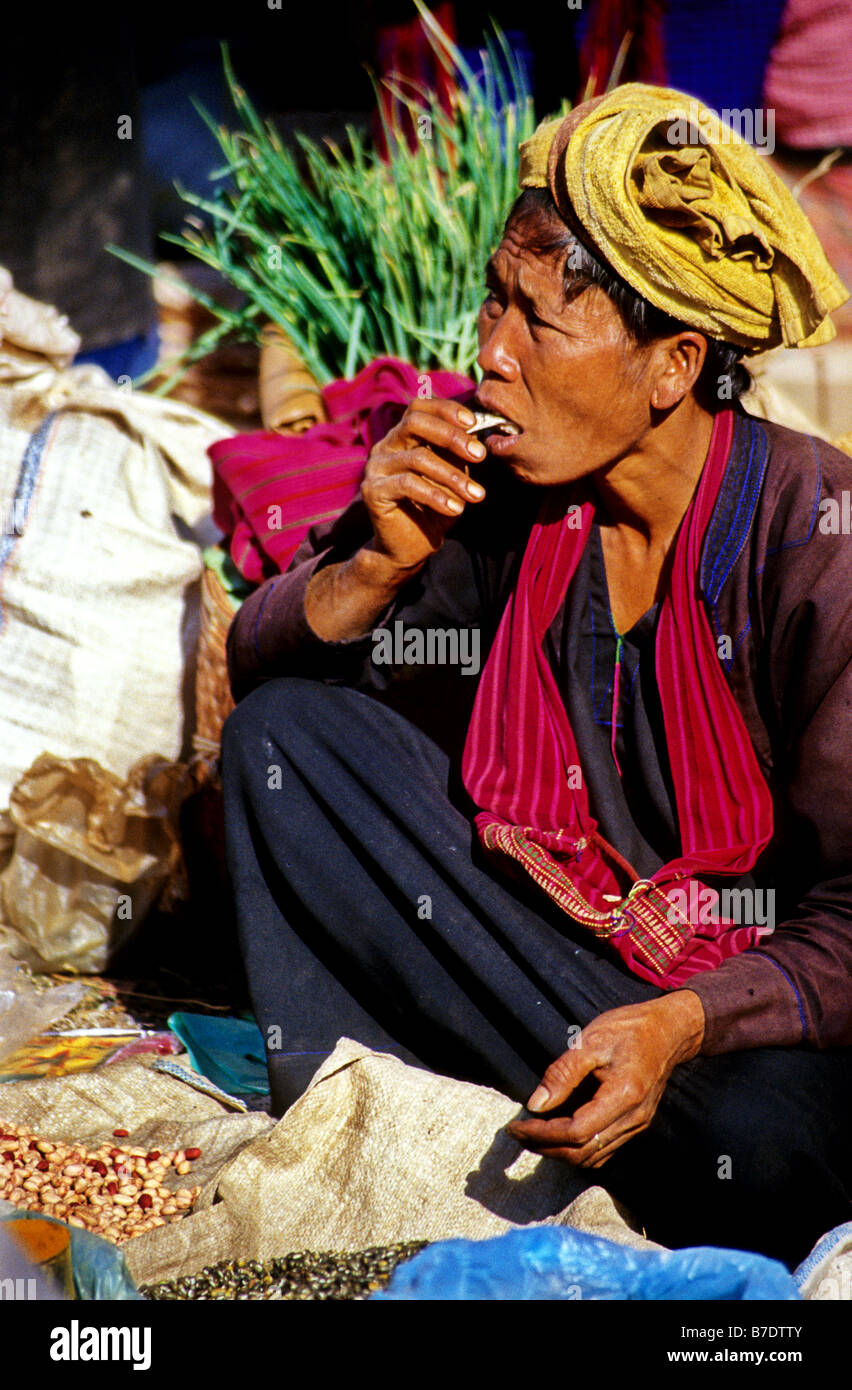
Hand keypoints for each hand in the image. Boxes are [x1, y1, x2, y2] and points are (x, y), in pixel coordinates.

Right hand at [361, 397, 488, 571]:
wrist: (409, 548)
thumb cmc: (434, 509)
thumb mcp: (452, 477)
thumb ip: (458, 455)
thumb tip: (481, 438)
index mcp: (403, 436)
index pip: (419, 406)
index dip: (446, 409)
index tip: (473, 422)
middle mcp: (385, 446)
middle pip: (414, 422)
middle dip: (451, 436)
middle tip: (479, 455)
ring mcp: (376, 467)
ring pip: (417, 458)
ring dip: (452, 476)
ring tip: (476, 495)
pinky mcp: (372, 491)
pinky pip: (407, 485)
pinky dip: (436, 496)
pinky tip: (455, 509)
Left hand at [507, 992, 704, 1167]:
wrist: (668, 1031)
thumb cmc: (629, 1029)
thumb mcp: (591, 1041)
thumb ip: (563, 1074)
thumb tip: (536, 1105)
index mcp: (623, 1096)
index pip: (576, 1132)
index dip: (542, 1134)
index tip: (516, 1126)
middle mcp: (633, 1119)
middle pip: (583, 1152)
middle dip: (546, 1148)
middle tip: (518, 1134)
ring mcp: (637, 1125)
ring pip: (593, 1156)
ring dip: (560, 1152)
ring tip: (532, 1135)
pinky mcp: (635, 1124)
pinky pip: (603, 1149)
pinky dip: (577, 1148)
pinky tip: (558, 1133)